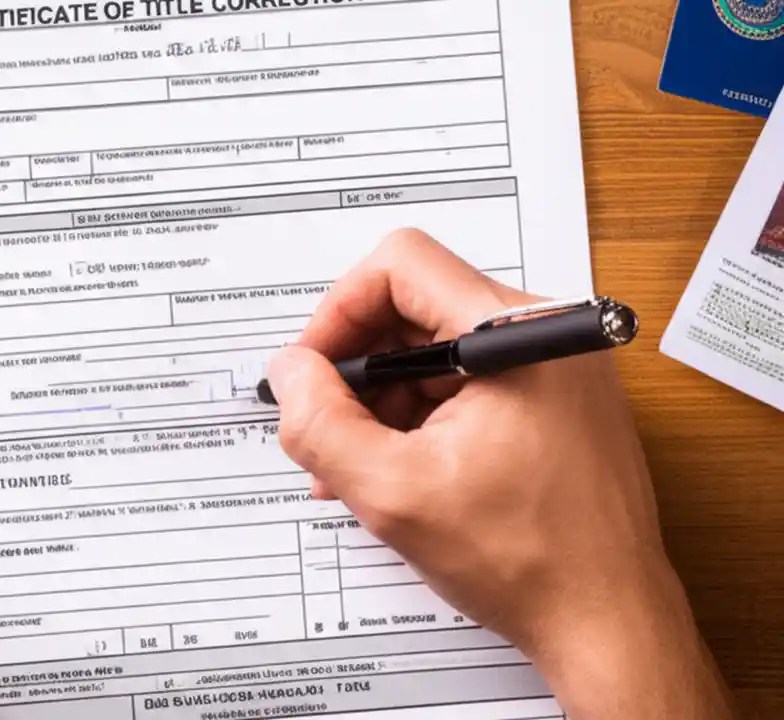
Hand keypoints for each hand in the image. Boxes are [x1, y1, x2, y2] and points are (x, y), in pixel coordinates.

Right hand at [266, 230, 733, 718]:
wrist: (607, 623)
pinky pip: (466, 383)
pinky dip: (419, 418)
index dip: (339, 313)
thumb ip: (320, 423)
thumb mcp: (392, 492)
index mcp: (517, 335)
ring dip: (383, 400)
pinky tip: (397, 471)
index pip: (401, 265)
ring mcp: (555, 368)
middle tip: (327, 427)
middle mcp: (544, 335)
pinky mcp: (554, 400)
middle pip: (415, 307)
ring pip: (435, 349)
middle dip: (356, 368)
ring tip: (358, 467)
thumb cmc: (530, 560)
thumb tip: (290, 371)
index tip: (313, 370)